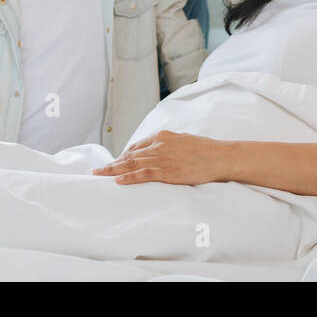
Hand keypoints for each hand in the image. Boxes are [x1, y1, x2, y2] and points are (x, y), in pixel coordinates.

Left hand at [91, 130, 224, 185]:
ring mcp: (162, 158)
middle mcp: (159, 145)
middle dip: (112, 163)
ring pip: (132, 164)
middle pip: (130, 155)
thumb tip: (161, 151)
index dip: (123, 155)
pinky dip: (129, 177)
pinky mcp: (167, 171)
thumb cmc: (205, 150)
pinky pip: (143, 174)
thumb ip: (169, 145)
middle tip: (97, 170)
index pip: (137, 146)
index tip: (114, 163)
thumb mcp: (184, 140)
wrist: (219, 156)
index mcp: (163, 136)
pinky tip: (117, 180)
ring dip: (113, 170)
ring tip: (100, 175)